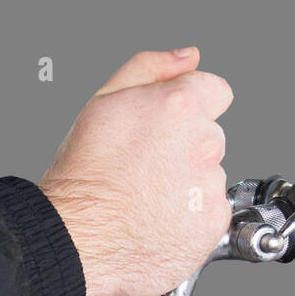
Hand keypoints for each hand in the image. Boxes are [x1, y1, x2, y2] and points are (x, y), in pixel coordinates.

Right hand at [39, 47, 233, 295]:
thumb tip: (187, 57)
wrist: (79, 238)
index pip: (215, 91)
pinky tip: (157, 220)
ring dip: (187, 185)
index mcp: (179, 105)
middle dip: (185, 148)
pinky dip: (190, 218)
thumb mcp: (102, 102)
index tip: (170, 127)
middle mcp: (203, 142)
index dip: (189, 107)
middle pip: (209, 137)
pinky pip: (209, 214)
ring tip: (147, 199)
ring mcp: (210, 186)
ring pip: (209, 177)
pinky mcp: (212, 222)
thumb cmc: (83, 175)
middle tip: (145, 168)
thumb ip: (151, 69)